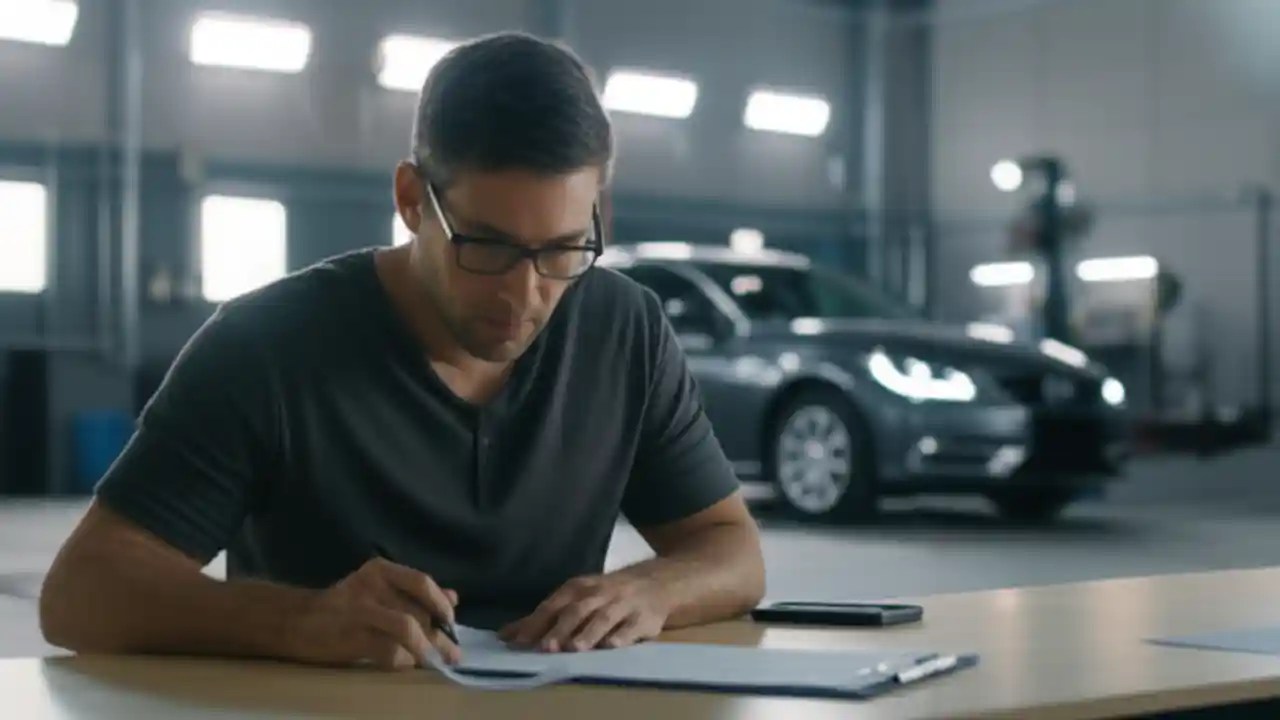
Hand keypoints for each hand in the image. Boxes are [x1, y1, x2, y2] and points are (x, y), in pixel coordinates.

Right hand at [285, 557, 460, 670]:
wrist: (296, 621)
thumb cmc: (344, 607)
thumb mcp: (378, 591)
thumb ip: (413, 593)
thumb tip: (453, 598)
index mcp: (381, 570)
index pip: (422, 582)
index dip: (441, 604)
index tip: (451, 623)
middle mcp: (372, 585)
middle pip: (418, 611)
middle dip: (439, 635)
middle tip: (451, 653)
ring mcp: (361, 609)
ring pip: (409, 629)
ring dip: (427, 649)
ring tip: (436, 662)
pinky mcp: (353, 636)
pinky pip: (390, 650)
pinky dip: (404, 660)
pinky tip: (406, 665)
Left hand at [498, 573, 667, 652]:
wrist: (655, 582)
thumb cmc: (605, 594)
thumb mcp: (575, 597)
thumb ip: (542, 617)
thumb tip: (505, 635)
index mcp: (578, 588)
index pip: (552, 605)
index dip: (535, 623)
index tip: (517, 642)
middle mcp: (599, 594)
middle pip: (577, 611)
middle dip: (560, 629)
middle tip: (545, 648)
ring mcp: (623, 605)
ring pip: (604, 617)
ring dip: (589, 632)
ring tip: (576, 648)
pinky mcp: (644, 618)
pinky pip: (633, 627)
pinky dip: (623, 635)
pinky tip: (613, 645)